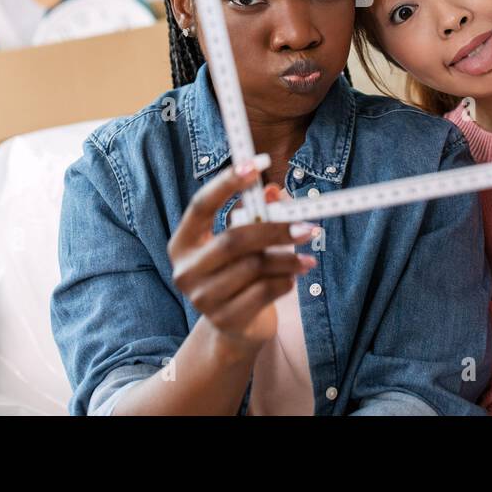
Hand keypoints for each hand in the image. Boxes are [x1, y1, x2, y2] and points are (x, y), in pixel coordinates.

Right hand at [168, 162, 316, 359]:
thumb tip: (274, 192)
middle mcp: (186, 270)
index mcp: (183, 242)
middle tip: (308, 226)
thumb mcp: (244, 242)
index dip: (227, 183)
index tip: (258, 163)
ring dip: (288, 259)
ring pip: (254, 267)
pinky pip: (265, 292)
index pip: (201, 205)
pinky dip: (286, 282)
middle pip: (233, 239)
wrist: (235, 328)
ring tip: (308, 258)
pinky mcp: (225, 320)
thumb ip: (256, 215)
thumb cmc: (239, 274)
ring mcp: (202, 298)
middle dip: (275, 230)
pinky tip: (293, 279)